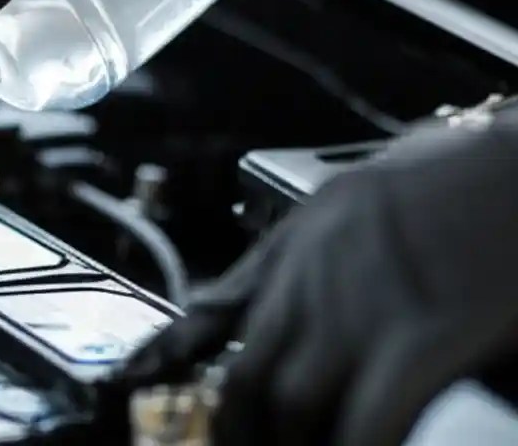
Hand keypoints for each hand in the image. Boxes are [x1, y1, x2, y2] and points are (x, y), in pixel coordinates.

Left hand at [114, 110, 517, 444]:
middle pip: (242, 378)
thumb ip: (310, 254)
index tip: (130, 385)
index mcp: (298, 240)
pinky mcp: (419, 341)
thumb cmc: (469, 178)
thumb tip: (271, 307)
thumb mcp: (362, 199)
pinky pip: (363, 425)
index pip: (209, 311)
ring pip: (286, 407)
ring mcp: (360, 310)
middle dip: (239, 432)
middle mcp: (312, 275)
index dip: (164, 359)